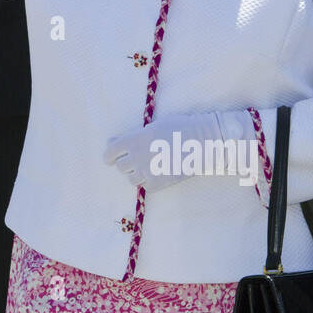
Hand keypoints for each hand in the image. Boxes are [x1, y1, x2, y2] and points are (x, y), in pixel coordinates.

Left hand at [104, 111, 249, 192]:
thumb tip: (114, 142)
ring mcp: (148, 171)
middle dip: (126, 163)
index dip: (110, 155)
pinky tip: (158, 173)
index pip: (110, 153)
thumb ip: (133, 136)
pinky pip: (146, 186)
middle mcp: (137, 157)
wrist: (203, 142)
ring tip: (149, 166)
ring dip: (137, 173)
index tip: (112, 158)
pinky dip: (149, 182)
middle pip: (121, 166)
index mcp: (134, 140)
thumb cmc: (180, 128)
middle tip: (137, 159)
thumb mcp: (154, 126)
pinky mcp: (159, 183)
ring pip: (131, 178)